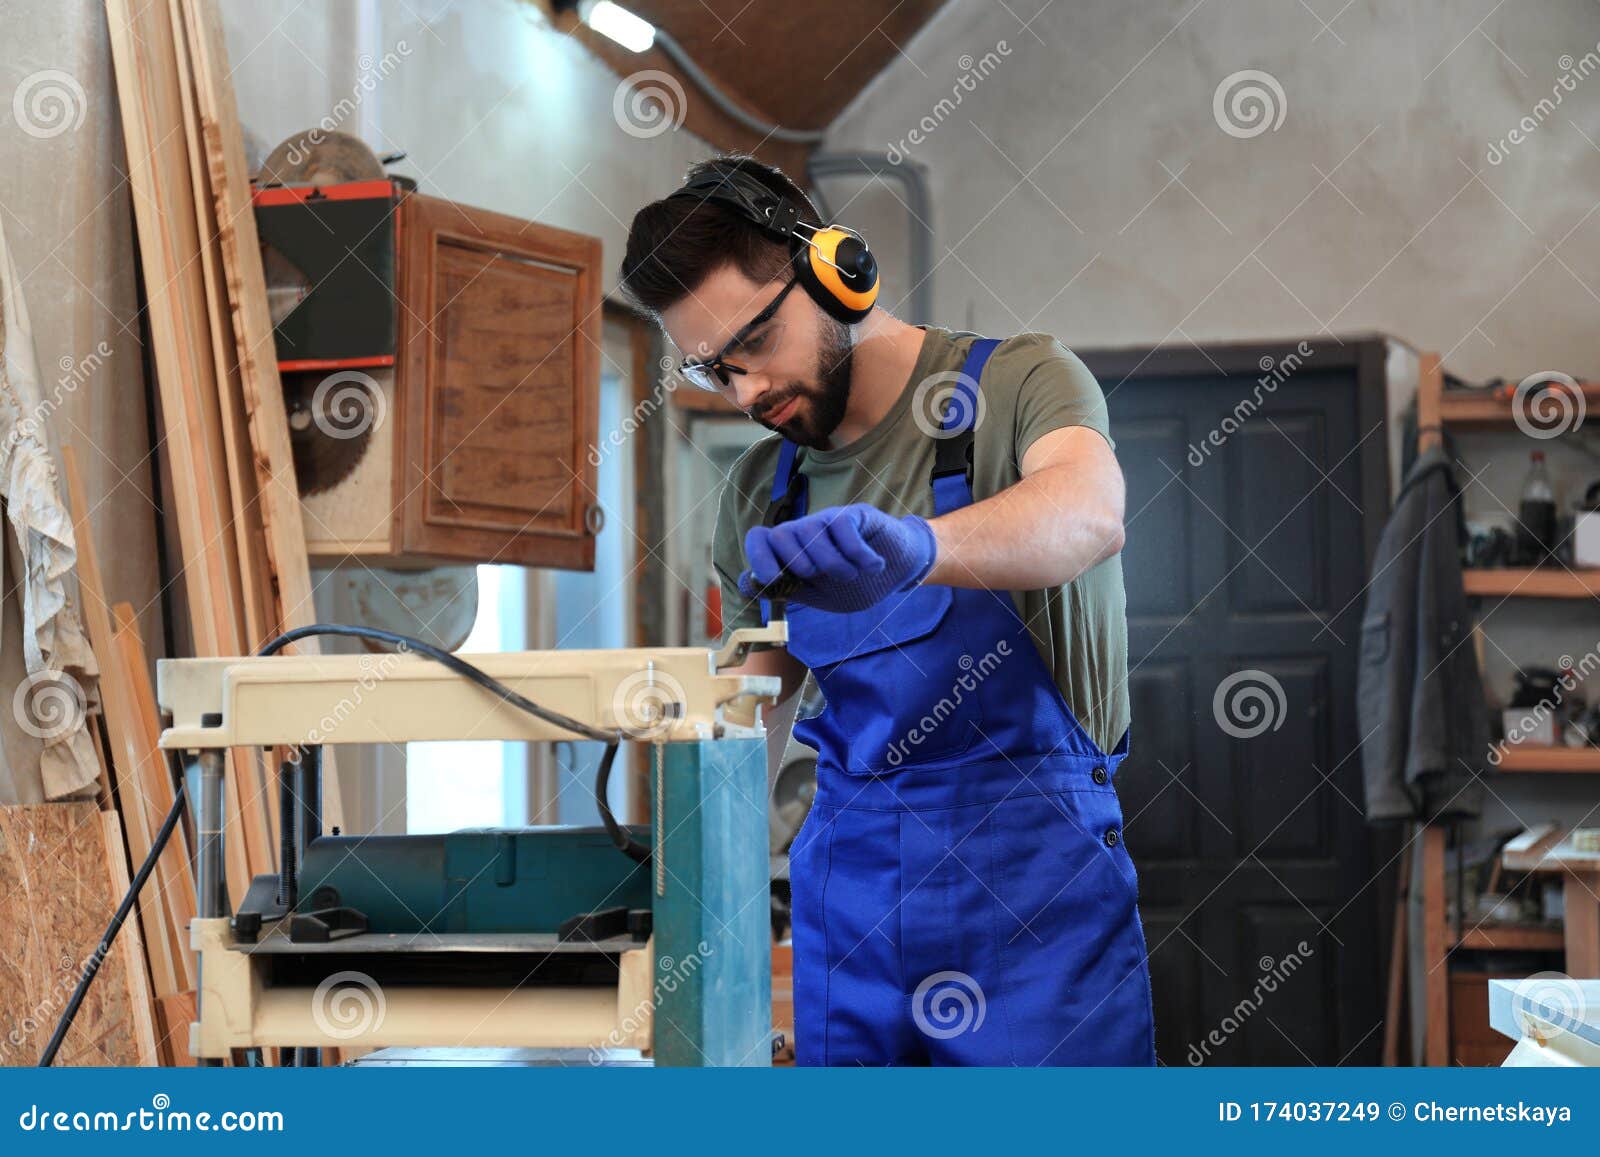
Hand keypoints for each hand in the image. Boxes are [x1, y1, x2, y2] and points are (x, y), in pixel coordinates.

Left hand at [738, 503, 937, 612]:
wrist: (897, 571)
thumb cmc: (854, 583)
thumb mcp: (818, 594)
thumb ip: (788, 589)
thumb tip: (747, 584)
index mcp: (791, 551)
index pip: (760, 538)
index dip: (759, 557)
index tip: (774, 579)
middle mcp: (805, 531)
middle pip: (782, 533)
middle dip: (801, 564)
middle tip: (824, 577)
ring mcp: (829, 520)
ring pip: (812, 534)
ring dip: (834, 564)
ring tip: (852, 574)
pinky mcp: (854, 514)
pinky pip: (844, 529)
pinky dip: (859, 555)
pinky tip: (873, 566)